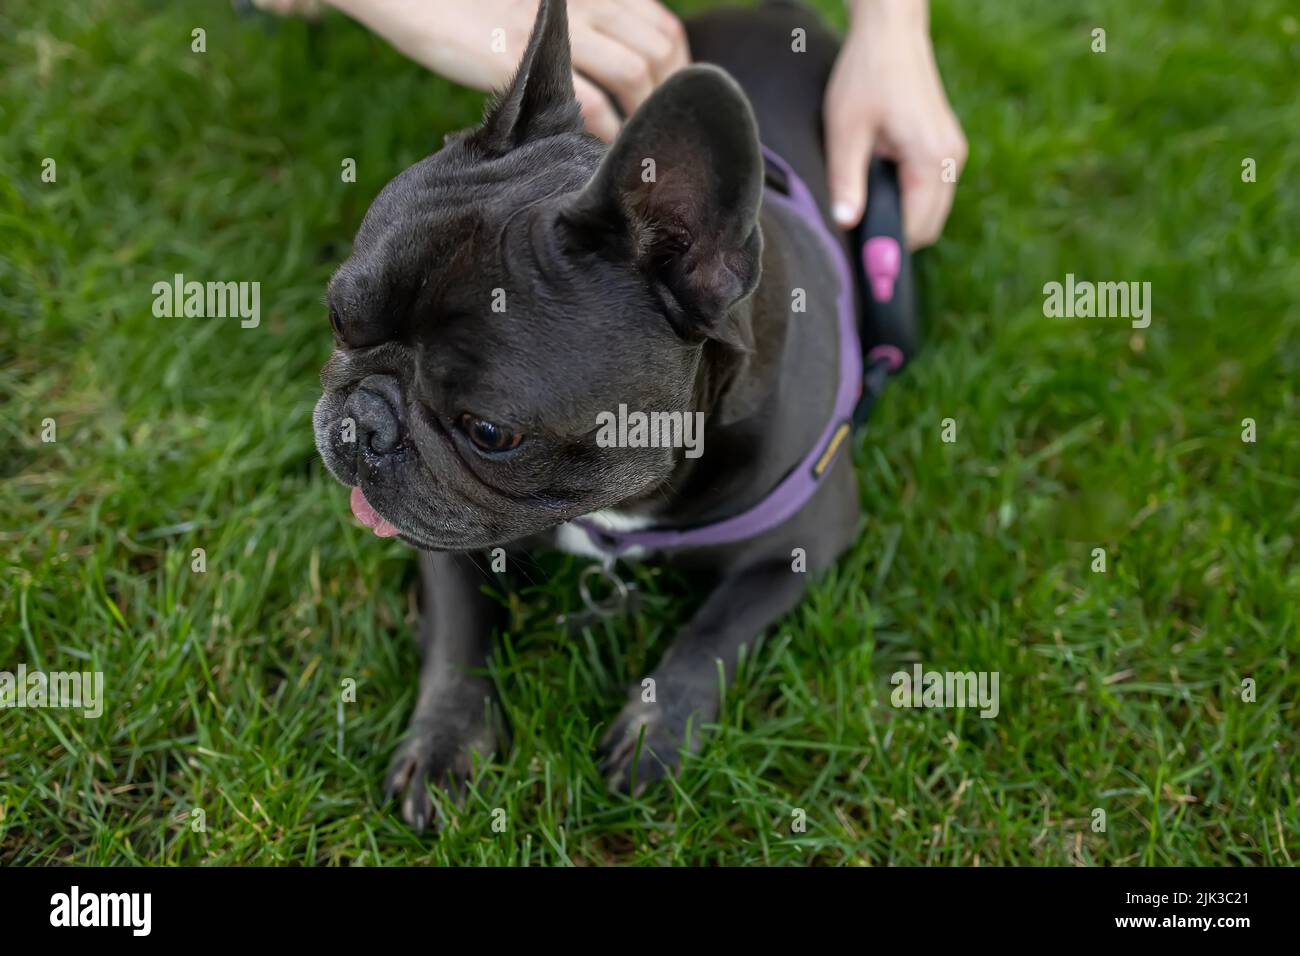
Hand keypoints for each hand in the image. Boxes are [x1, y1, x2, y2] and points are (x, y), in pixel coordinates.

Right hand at [324, 0, 689, 140]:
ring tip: (631, 150)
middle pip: (659, 52)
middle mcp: (587, 2)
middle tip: (654, 138)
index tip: (669, 109)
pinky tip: (598, 152)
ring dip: (640, 118)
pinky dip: (605, 132)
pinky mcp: (530, 57)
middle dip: (666, 100)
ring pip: (635, 74)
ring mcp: (560, 27)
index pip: (664, 29)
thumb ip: (586, 38)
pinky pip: (592, 102)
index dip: (677, 73)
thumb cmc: (479, 14)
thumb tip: (623, 88)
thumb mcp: (546, 14)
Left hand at [824, 0, 966, 248]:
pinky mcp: (947, 147)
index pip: (916, 228)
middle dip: (896, 241)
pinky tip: (881, 194)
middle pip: (928, 227)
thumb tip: (845, 224)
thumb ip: (847, 181)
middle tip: (858, 249)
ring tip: (866, 216)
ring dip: (902, 220)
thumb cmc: (866, 75)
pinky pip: (932, 192)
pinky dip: (910, 202)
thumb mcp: (845, 130)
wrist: (891, 33)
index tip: (865, 271)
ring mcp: (953, 153)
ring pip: (932, 211)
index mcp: (930, 158)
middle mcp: (951, 159)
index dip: (889, 253)